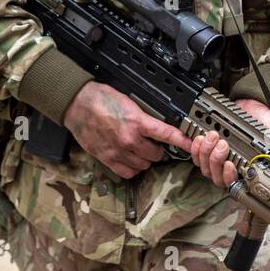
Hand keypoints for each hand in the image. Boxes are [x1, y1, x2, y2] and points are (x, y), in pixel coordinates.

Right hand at [62, 82, 191, 179]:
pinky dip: (132, 168)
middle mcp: (129, 139)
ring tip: (139, 149)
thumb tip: (156, 125)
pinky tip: (130, 158)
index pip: (166, 134)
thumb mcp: (128, 101)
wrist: (77, 103)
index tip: (191, 144)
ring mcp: (118, 151)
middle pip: (156, 155)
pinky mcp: (107, 158)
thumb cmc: (100, 98)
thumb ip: (142, 116)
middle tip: (152, 142)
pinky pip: (127, 172)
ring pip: (144, 165)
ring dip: (145, 159)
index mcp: (136, 121)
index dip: (182, 141)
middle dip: (157, 149)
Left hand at [189, 98, 269, 188]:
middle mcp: (230, 167)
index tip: (232, 164)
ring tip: (212, 136)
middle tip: (222, 143)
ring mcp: (216, 158)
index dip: (230, 178)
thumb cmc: (262, 123)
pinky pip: (195, 154)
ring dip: (206, 152)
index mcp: (246, 169)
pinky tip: (201, 137)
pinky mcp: (206, 147)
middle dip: (216, 161)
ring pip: (204, 167)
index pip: (234, 184)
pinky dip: (196, 147)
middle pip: (216, 177)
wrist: (252, 105)